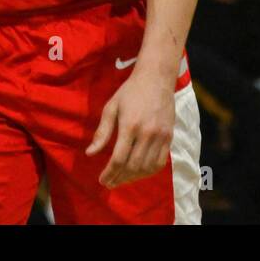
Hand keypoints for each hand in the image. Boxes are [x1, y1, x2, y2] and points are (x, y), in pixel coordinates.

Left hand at [87, 69, 174, 187]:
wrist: (156, 78)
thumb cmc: (130, 92)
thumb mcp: (111, 108)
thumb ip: (102, 132)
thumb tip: (90, 153)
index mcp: (129, 125)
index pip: (118, 159)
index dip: (109, 173)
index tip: (102, 180)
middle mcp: (147, 133)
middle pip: (132, 166)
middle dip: (119, 178)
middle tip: (110, 182)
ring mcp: (160, 136)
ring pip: (147, 167)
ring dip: (133, 178)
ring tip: (122, 179)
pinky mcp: (169, 137)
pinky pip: (160, 162)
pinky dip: (149, 171)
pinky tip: (139, 172)